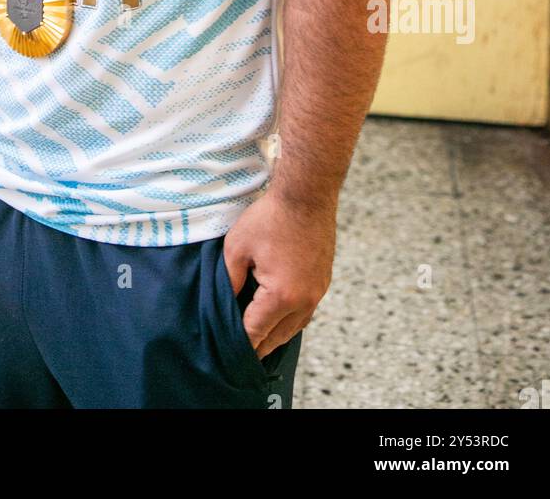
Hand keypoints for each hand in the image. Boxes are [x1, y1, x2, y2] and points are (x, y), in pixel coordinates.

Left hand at [222, 191, 335, 358]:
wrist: (307, 194)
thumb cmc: (270, 217)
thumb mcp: (237, 248)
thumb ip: (229, 281)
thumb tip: (226, 303)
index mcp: (281, 296)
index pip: (255, 332)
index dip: (239, 344)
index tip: (226, 353)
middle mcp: (303, 301)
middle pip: (277, 336)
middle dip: (258, 346)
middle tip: (240, 355)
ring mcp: (317, 292)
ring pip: (294, 327)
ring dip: (276, 335)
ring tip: (259, 341)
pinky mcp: (323, 281)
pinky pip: (305, 312)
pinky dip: (290, 320)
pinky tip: (279, 318)